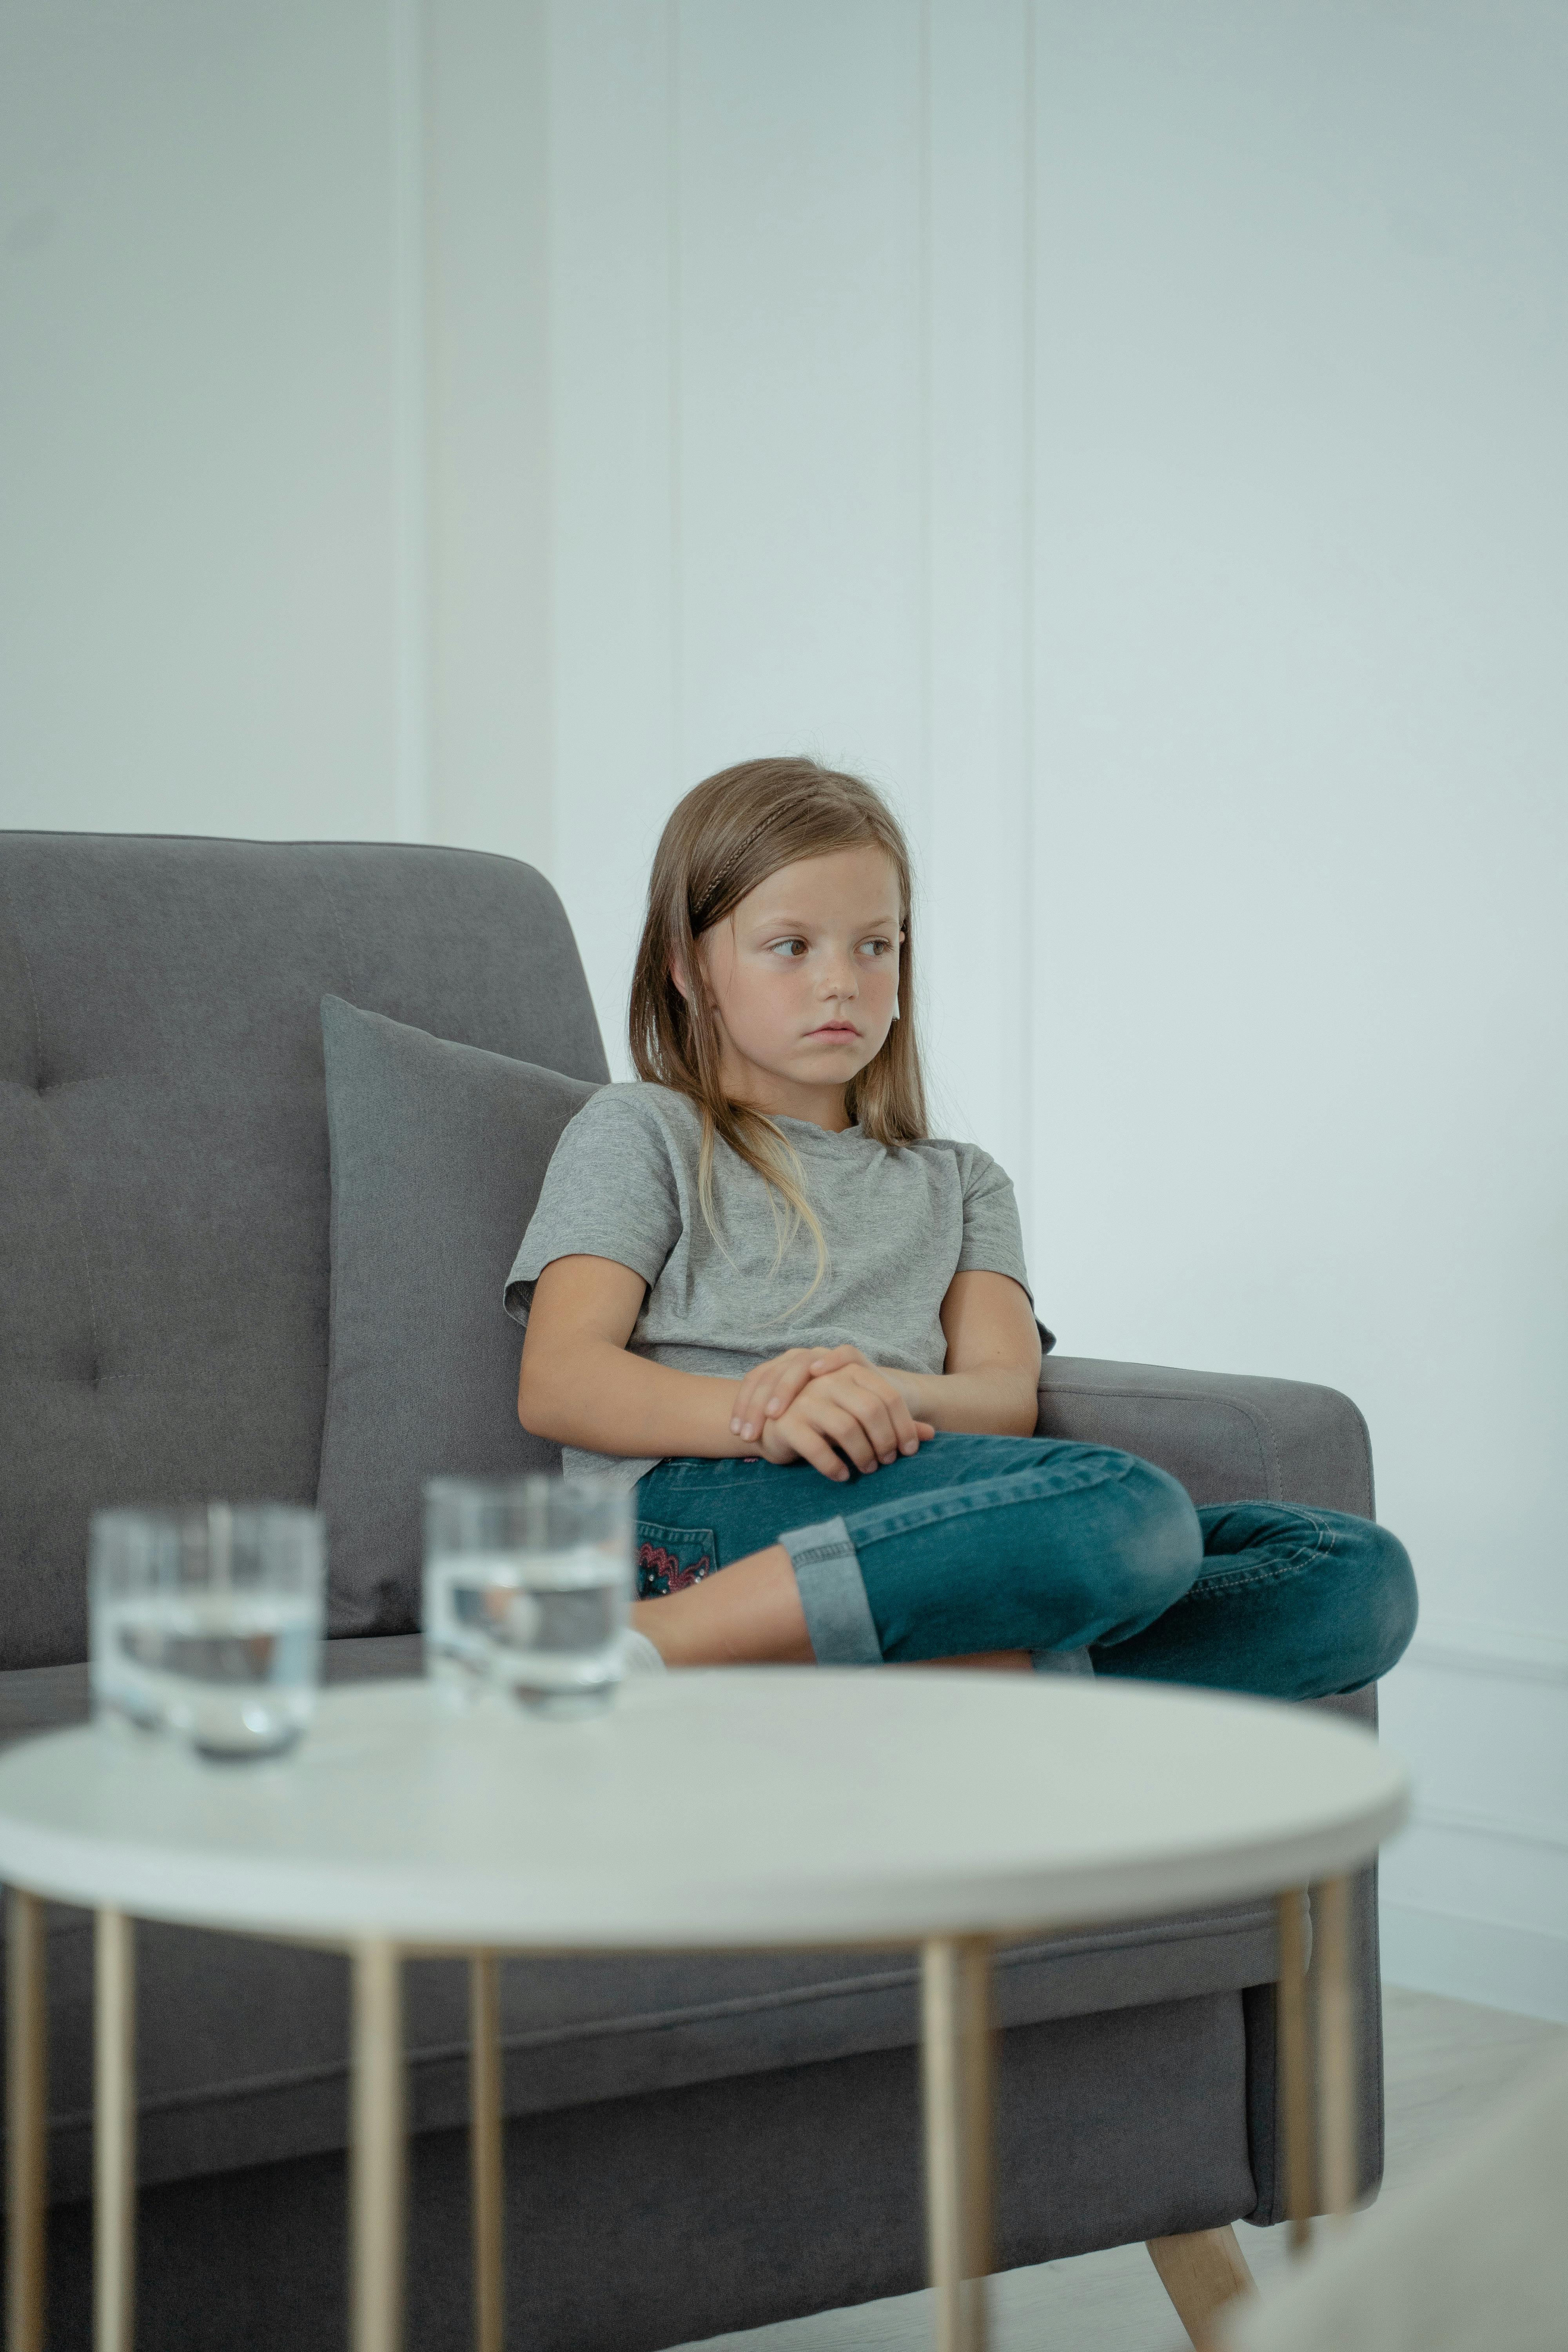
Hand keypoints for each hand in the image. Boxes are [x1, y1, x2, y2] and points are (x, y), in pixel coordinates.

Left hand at [731, 1344, 868, 1444]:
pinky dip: (830, 1359)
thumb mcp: (800, 1420)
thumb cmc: (830, 1416)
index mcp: (783, 1371)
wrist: (873, 1403)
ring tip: (774, 1413)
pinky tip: (817, 1372)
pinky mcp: (854, 1358)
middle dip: (758, 1404)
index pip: (757, 1380)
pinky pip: (843, 1353)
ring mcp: (825, 1356)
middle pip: (772, 1374)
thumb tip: (744, 1440)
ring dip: (785, 1387)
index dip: (744, 1405)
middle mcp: (800, 1360)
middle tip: (751, 1433)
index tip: (738, 1434)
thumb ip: (780, 1423)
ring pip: (799, 1363)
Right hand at [755, 1362, 935, 1481]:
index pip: (888, 1397)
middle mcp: (828, 1381)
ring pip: (847, 1429)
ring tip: (867, 1468)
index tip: (909, 1452)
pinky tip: (843, 1475)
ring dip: (862, 1455)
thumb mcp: (860, 1416)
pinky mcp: (787, 1423)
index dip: (904, 1426)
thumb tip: (931, 1434)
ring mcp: (806, 1400)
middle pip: (871, 1411)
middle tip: (887, 1462)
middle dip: (884, 1442)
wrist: (771, 1421)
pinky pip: (817, 1448)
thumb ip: (893, 1421)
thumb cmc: (824, 1419)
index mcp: (849, 1372)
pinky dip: (834, 1466)